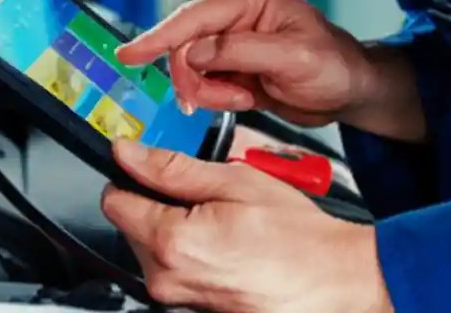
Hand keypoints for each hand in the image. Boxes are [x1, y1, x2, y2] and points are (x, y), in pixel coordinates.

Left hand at [101, 140, 391, 312]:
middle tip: (204, 193)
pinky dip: (193, 252)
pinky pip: (176, 270)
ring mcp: (181, 298)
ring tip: (222, 220)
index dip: (131, 176)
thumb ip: (171, 167)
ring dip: (176, 227)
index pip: (114, 200)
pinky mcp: (194, 308)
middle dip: (157, 202)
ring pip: (153, 247)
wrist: (337, 282)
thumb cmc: (297, 238)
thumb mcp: (234, 181)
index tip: (149, 166)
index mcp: (171, 241)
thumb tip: (128, 153)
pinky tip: (226, 243)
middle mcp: (168, 277)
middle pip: (131, 225)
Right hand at [116, 0, 423, 141]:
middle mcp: (235, 13)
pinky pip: (201, 82)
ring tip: (244, 97)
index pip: (193, 16)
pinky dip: (215, 97)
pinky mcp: (228, 62)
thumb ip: (240, 52)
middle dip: (196, 78)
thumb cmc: (335, 67)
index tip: (129, 54)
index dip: (158, 37)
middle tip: (222, 99)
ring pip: (189, 68)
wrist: (350, 92)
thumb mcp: (293, 59)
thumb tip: (194, 52)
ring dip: (209, 91)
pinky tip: (244, 97)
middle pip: (184, 44)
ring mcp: (229, 39)